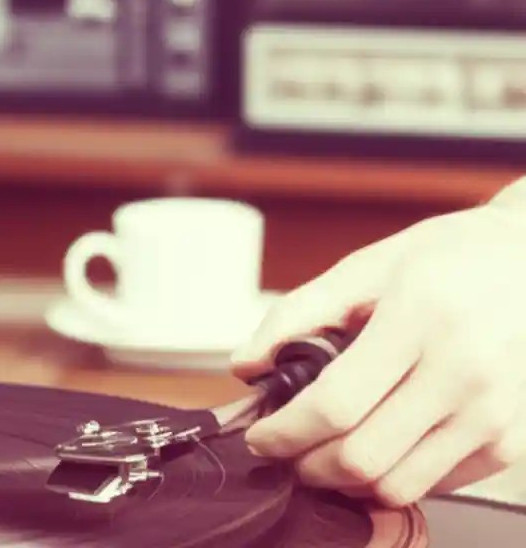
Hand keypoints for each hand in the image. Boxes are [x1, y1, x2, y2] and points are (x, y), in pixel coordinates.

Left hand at [232, 203, 525, 507]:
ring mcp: (492, 412)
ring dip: (347, 482)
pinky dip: (394, 479)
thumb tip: (245, 364)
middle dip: (307, 465)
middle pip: (362, 456)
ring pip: (398, 484)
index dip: (285, 432)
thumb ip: (297, 313)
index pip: (336, 404)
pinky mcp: (510, 439)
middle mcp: (464, 371)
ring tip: (323, 455)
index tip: (262, 436)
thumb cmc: (451, 258)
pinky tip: (375, 450)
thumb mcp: (367, 266)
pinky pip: (437, 485)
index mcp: (420, 319)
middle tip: (286, 450)